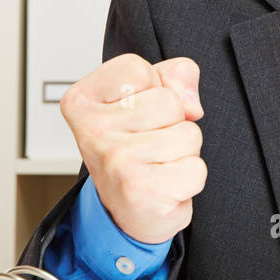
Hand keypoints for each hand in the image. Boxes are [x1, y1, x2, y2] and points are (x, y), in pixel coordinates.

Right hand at [59, 53, 205, 243]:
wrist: (125, 211)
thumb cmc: (134, 147)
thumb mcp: (146, 96)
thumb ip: (174, 75)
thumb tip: (192, 105)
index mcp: (83, 100)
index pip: (138, 69)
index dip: (152, 87)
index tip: (135, 111)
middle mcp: (92, 130)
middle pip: (169, 102)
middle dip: (173, 122)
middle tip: (149, 143)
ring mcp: (116, 161)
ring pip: (188, 135)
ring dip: (183, 151)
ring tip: (157, 163)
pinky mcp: (142, 191)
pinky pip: (196, 169)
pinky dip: (189, 180)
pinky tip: (164, 185)